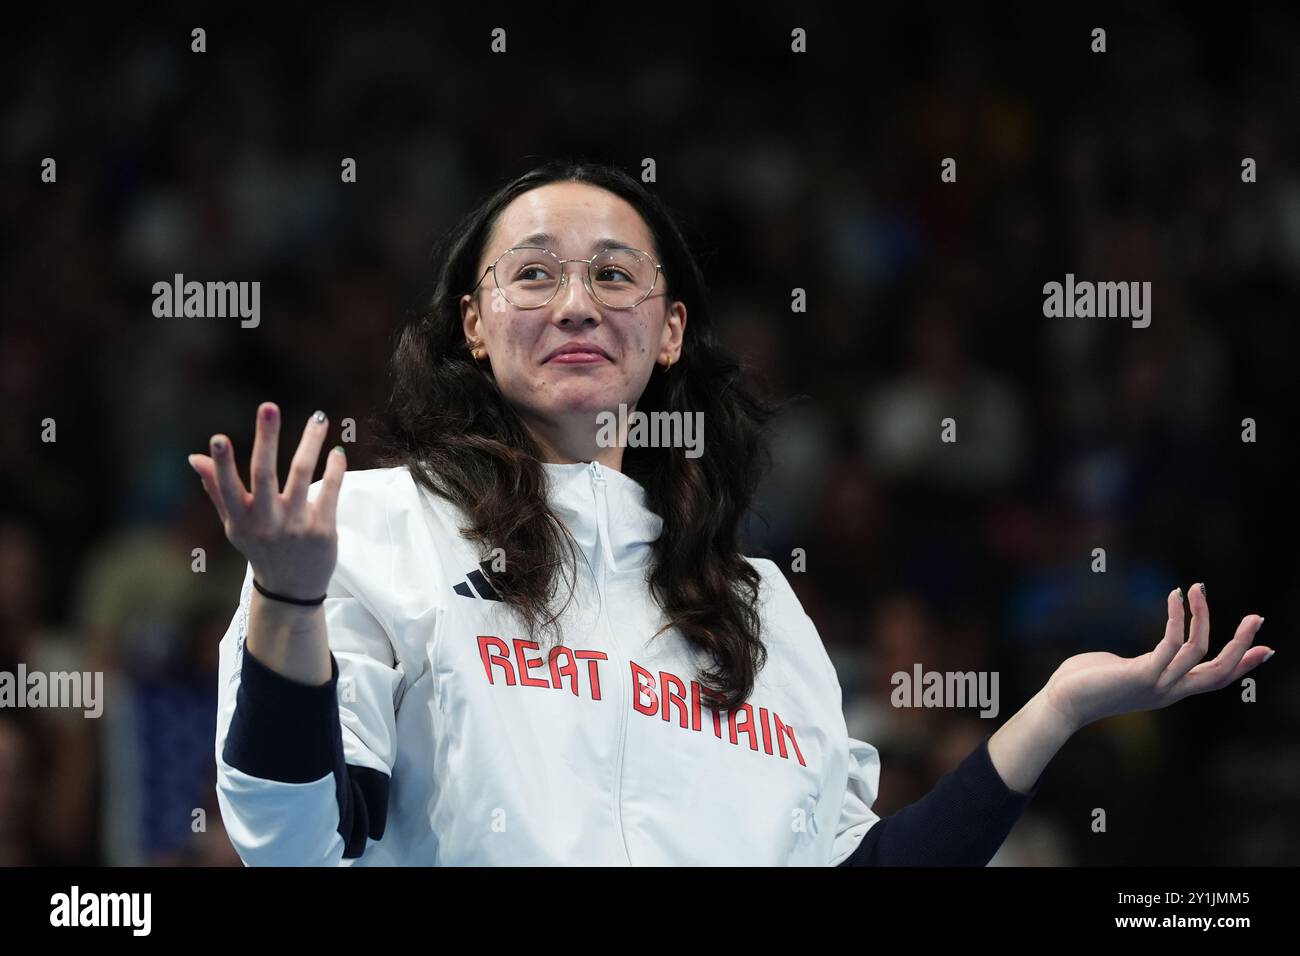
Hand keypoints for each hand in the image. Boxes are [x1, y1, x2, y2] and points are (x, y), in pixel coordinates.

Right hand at [187, 402, 345, 601]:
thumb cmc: (260, 549)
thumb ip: (217, 490)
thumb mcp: (234, 524)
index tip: (218, 438)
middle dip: (265, 439)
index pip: (227, 488)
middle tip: (268, 407)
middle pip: (265, 474)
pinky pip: (329, 492)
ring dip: (310, 443)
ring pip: (301, 475)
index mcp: (240, 520)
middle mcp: (265, 522)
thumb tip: (195, 457)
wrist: (292, 589)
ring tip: (319, 418)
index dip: (222, 464)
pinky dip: (334, 470)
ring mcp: (295, 526)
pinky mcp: (322, 530)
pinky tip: (336, 452)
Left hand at [1042, 583, 1271, 732]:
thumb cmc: (1086, 683)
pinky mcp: (1142, 674)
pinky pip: (1171, 642)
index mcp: (1169, 689)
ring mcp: (1158, 684)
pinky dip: (1177, 616)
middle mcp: (1170, 690)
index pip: (1216, 679)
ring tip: (1199, 587)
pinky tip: (1176, 595)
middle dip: (1242, 644)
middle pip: (1221, 671)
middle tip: (1257, 618)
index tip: (1266, 650)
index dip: (1243, 665)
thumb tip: (1157, 653)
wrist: (1061, 702)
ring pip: (1200, 652)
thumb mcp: (1128, 671)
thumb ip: (1148, 662)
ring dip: (1205, 616)